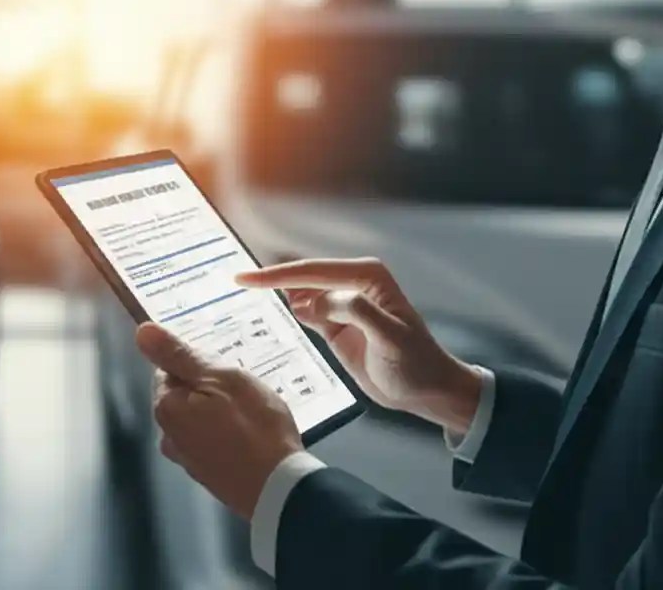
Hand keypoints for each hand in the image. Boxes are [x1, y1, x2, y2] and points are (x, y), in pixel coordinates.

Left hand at [135, 323, 303, 521]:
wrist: (279, 488)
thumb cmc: (253, 426)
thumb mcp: (220, 378)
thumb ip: (179, 355)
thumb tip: (141, 331)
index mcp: (166, 407)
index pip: (169, 369)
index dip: (200, 364)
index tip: (226, 368)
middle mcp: (168, 435)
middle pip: (184, 396)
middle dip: (210, 388)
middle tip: (244, 388)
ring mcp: (189, 460)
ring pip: (201, 420)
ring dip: (221, 412)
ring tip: (253, 410)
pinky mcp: (210, 476)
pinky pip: (214, 442)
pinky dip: (229, 434)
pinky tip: (253, 434)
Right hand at [237, 258, 480, 434]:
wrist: (425, 390)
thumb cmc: (415, 363)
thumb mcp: (390, 336)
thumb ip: (357, 312)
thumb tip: (315, 301)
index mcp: (367, 277)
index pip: (314, 272)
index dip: (278, 275)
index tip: (245, 279)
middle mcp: (353, 284)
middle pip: (303, 276)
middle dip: (272, 277)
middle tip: (237, 281)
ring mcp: (343, 304)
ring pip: (301, 291)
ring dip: (276, 292)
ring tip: (243, 292)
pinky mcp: (336, 325)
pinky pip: (306, 310)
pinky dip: (288, 309)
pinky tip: (269, 310)